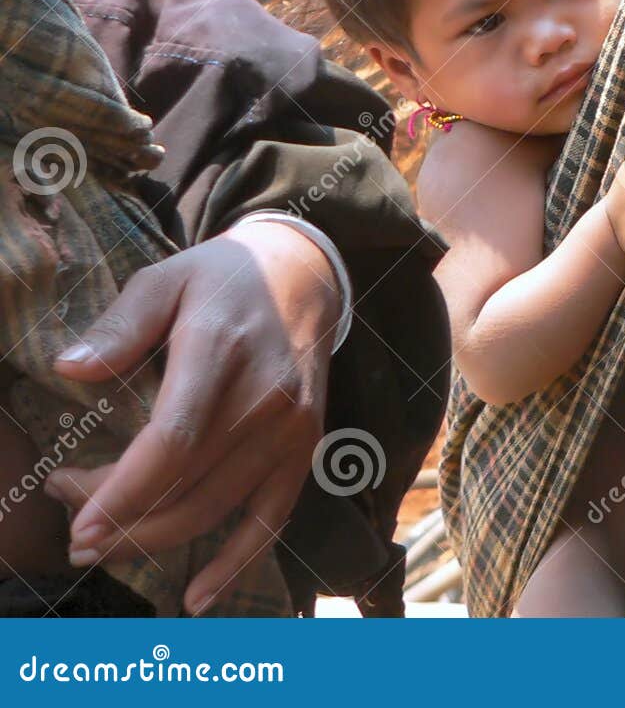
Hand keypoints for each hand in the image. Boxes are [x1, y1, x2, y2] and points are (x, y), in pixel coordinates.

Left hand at [42, 219, 341, 613]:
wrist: (304, 277)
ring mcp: (292, 428)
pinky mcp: (306, 447)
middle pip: (186, 485)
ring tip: (104, 543)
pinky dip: (236, 563)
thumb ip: (120, 325)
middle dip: (119, 518)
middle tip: (72, 526)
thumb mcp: (165, 279)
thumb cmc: (221, 279)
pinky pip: (273, 518)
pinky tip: (196, 597)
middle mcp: (266, 397)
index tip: (75, 517)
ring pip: (216, 509)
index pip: (173, 441)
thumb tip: (69, 368)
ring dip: (153, 539)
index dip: (121, 492)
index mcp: (223, 352)